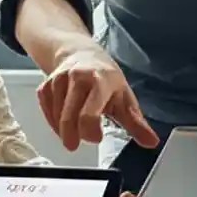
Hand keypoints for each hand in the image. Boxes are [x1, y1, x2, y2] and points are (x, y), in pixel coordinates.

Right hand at [40, 45, 157, 150]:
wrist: (82, 54)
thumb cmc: (105, 78)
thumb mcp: (125, 99)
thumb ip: (136, 123)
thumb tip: (151, 142)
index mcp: (100, 82)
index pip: (88, 114)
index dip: (90, 132)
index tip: (96, 137)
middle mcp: (77, 78)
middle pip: (69, 118)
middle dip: (74, 136)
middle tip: (80, 142)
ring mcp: (58, 81)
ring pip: (57, 118)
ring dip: (65, 130)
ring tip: (77, 125)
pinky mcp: (45, 86)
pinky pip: (47, 113)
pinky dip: (55, 124)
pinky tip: (64, 123)